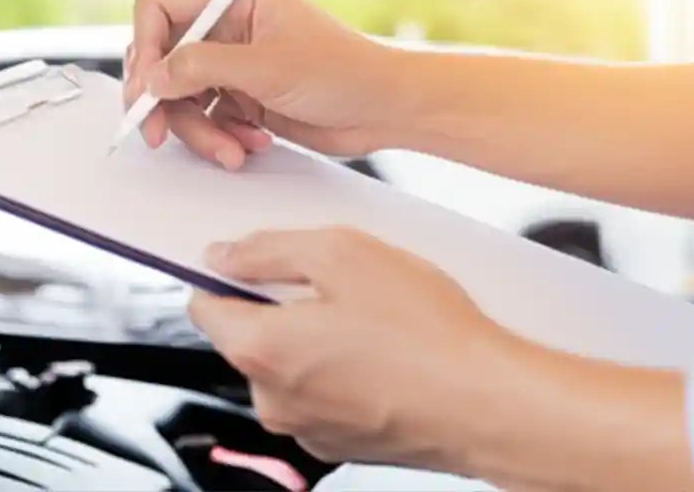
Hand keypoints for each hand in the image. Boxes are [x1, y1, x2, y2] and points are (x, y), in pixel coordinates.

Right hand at [124, 0, 407, 168]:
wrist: (383, 110)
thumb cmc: (342, 73)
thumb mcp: (266, 67)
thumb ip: (201, 67)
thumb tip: (153, 75)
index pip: (159, 10)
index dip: (145, 50)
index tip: (146, 89)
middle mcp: (228, 24)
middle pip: (162, 60)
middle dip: (162, 101)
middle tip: (156, 133)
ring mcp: (232, 62)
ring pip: (180, 98)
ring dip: (199, 131)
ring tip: (230, 150)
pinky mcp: (240, 96)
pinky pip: (205, 118)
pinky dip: (220, 137)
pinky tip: (250, 144)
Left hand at [188, 228, 693, 491]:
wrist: (490, 405)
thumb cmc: (426, 332)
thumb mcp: (342, 254)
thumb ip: (268, 249)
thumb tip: (224, 255)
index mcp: (258, 351)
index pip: (202, 305)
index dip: (226, 273)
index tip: (253, 256)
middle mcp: (271, 400)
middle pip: (248, 336)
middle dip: (280, 304)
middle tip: (336, 280)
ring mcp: (307, 429)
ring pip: (289, 365)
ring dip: (314, 336)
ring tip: (372, 316)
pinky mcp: (342, 443)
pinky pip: (324, 392)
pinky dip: (342, 368)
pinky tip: (386, 350)